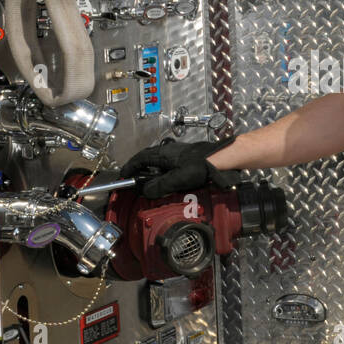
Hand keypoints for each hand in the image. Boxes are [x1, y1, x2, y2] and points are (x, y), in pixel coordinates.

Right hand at [119, 135, 238, 198]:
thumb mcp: (178, 179)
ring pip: (158, 160)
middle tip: (134, 177)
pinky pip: (167, 163)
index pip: (140, 159)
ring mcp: (177, 153)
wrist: (220, 159)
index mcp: (163, 154)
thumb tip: (146, 192)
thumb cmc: (201, 165)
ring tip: (149, 181)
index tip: (124, 174)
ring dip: (151, 170)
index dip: (130, 167)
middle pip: (147, 158)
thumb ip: (160, 186)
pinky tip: (166, 179)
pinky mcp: (185, 157)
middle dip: (139, 168)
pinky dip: (162, 171)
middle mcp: (168, 151)